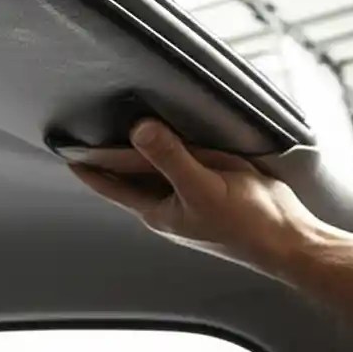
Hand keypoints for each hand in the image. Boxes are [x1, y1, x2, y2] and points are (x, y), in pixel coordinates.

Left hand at [69, 119, 339, 277]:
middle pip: (129, 169)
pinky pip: (183, 155)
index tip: (62, 147)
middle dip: (109, 149)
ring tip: (117, 112)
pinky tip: (167, 123)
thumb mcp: (202, 187)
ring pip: (155, 160)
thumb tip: (139, 129)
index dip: (86, 165)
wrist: (290, 238)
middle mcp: (167, 199)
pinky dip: (171, 140)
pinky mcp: (211, 178)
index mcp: (156, 208)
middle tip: (86, 118)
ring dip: (139, 141)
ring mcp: (188, 189)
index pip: (109, 184)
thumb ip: (170, 157)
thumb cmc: (245, 224)